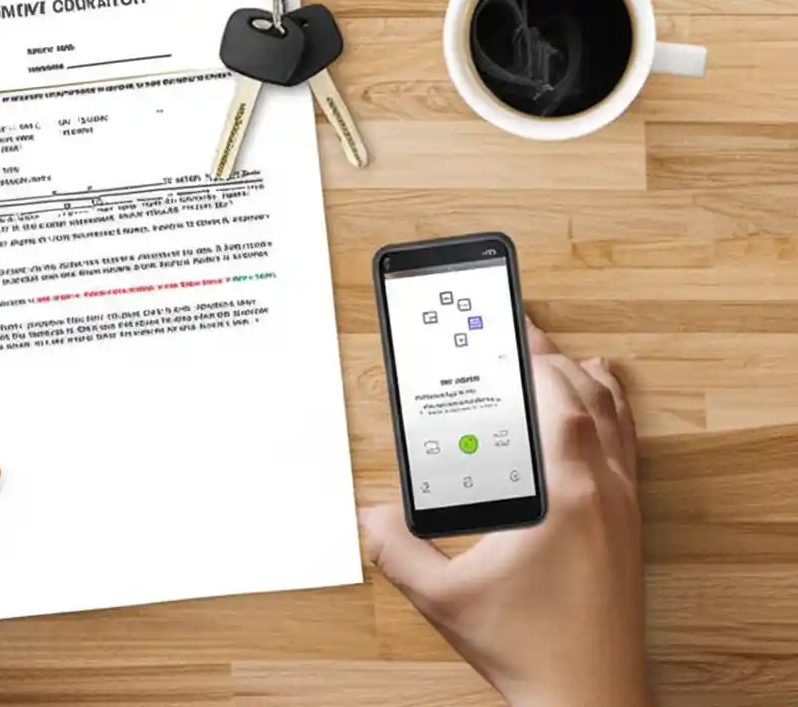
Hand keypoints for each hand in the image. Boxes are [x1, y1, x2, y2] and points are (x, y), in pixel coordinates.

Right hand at [362, 319, 647, 706]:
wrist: (588, 696)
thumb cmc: (528, 647)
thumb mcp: (444, 597)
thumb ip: (397, 550)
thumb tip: (368, 516)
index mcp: (567, 497)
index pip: (561, 403)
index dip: (539, 358)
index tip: (519, 330)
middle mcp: (606, 494)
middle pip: (593, 400)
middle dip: (557, 361)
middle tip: (527, 337)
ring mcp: (626, 511)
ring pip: (620, 423)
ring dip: (592, 384)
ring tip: (566, 360)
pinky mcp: (632, 530)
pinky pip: (630, 452)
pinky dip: (616, 418)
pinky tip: (601, 418)